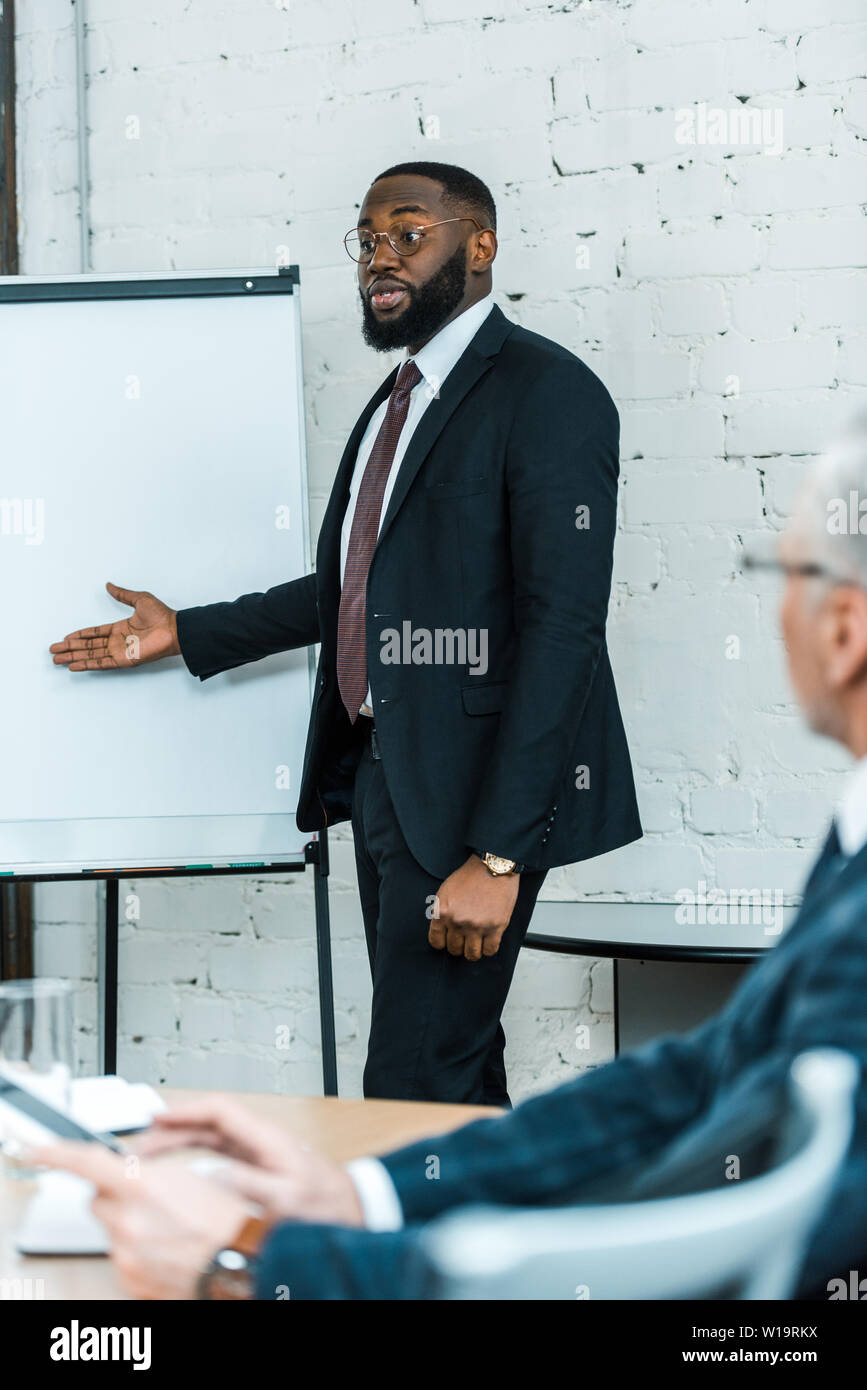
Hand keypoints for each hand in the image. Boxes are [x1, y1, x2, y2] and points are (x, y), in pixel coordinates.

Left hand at [28, 1142, 250, 1299]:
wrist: (246, 1266)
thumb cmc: (230, 1223)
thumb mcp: (193, 1177)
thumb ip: (149, 1172)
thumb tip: (130, 1170)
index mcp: (142, 1188)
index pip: (86, 1164)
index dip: (55, 1154)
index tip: (37, 1152)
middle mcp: (127, 1224)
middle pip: (98, 1199)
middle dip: (116, 1194)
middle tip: (149, 1197)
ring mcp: (127, 1257)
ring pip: (111, 1231)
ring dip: (131, 1225)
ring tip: (170, 1228)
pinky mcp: (131, 1282)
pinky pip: (123, 1258)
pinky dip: (139, 1252)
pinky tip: (168, 1249)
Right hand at [49, 582, 179, 669]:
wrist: (174, 629)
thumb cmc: (162, 615)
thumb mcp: (139, 599)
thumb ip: (122, 594)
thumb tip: (109, 585)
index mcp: (120, 628)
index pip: (94, 633)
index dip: (79, 635)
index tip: (65, 637)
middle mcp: (117, 641)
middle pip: (87, 646)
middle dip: (70, 648)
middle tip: (53, 650)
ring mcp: (120, 652)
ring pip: (90, 655)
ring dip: (73, 657)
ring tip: (57, 659)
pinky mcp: (124, 661)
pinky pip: (101, 664)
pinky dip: (86, 665)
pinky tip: (74, 666)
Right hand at [132, 1096, 364, 1227]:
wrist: (349, 1214)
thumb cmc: (327, 1206)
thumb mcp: (290, 1198)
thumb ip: (253, 1187)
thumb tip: (215, 1176)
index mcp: (267, 1138)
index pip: (220, 1111)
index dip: (186, 1111)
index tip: (157, 1118)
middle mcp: (259, 1140)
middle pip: (207, 1123)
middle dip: (171, 1128)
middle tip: (139, 1142)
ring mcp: (255, 1153)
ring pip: (208, 1138)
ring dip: (176, 1142)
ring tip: (146, 1154)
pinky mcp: (253, 1169)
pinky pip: (214, 1155)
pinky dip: (189, 1158)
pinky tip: (173, 1170)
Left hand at [429, 854, 520, 960]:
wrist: (493, 866)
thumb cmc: (471, 876)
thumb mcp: (446, 891)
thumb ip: (441, 912)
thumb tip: (441, 931)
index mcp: (442, 912)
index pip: (436, 942)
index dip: (443, 942)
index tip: (448, 940)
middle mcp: (457, 921)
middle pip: (454, 949)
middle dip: (459, 945)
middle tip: (465, 938)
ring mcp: (476, 926)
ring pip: (472, 954)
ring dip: (473, 951)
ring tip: (477, 942)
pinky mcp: (495, 927)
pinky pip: (490, 950)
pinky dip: (489, 948)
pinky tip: (489, 940)